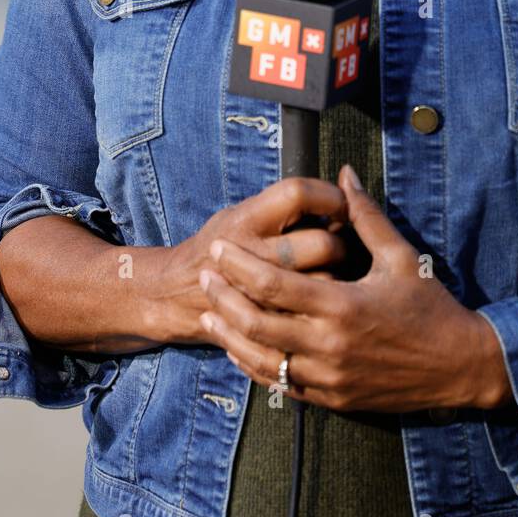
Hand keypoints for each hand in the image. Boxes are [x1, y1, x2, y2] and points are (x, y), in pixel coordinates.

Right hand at [148, 177, 348, 344]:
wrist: (176, 294)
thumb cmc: (216, 246)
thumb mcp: (237, 213)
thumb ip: (279, 206)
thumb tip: (331, 192)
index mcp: (247, 218)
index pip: (298, 194)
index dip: (327, 195)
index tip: (339, 202)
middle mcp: (254, 252)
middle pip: (320, 243)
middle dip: (339, 241)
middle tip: (341, 240)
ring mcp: (261, 292)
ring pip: (323, 282)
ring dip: (337, 276)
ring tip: (334, 270)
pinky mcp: (265, 323)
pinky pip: (311, 314)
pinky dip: (321, 305)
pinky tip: (320, 298)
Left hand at [198, 165, 512, 412]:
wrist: (461, 367)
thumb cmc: (431, 307)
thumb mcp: (400, 257)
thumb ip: (366, 216)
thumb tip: (345, 175)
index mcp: (343, 305)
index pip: (274, 284)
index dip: (239, 266)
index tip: (218, 248)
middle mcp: (330, 345)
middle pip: (256, 322)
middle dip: (223, 297)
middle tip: (202, 275)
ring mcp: (329, 377)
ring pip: (262, 359)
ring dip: (230, 334)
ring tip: (208, 311)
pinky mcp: (332, 399)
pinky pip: (280, 384)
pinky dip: (254, 365)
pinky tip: (239, 347)